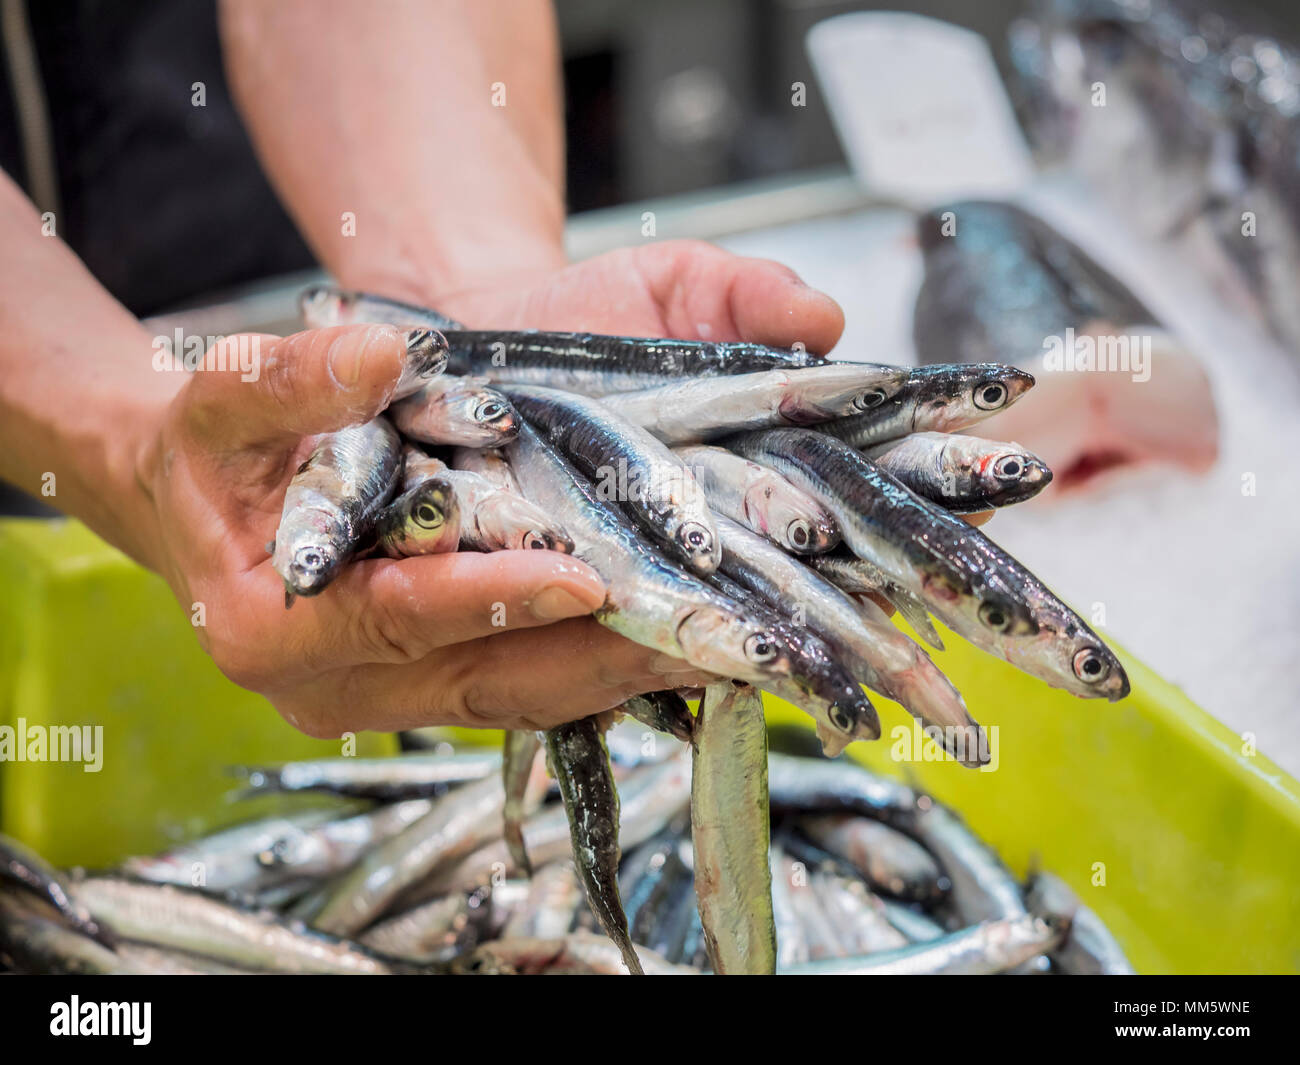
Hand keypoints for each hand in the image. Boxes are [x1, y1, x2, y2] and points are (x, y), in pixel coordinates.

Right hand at [139, 239, 846, 737]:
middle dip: (596, 660)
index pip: (402, 616)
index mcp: (273, 628)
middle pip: (486, 682)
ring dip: (616, 673)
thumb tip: (378, 351)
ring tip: (714, 645)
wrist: (198, 497)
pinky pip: (523, 688)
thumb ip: (292, 379)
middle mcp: (334, 685)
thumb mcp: (227, 400)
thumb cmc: (206, 451)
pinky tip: (669, 641)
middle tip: (700, 636)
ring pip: (519, 699)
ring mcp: (387, 698)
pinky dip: (595, 667)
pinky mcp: (429, 688)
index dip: (493, 599)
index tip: (585, 577)